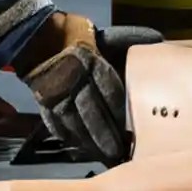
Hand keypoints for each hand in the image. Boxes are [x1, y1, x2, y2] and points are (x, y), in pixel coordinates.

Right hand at [16, 14, 162, 166]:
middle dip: (106, 135)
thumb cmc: (73, 34)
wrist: (33, 34)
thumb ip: (127, 38)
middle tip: (119, 153)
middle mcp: (74, 81)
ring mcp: (57, 94)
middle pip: (93, 112)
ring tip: (103, 156)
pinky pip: (55, 124)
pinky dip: (67, 136)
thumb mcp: (102, 34)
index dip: (120, 112)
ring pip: (75, 123)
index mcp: (91, 62)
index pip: (109, 91)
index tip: (132, 128)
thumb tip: (159, 39)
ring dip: (89, 142)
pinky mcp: (43, 103)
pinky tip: (79, 147)